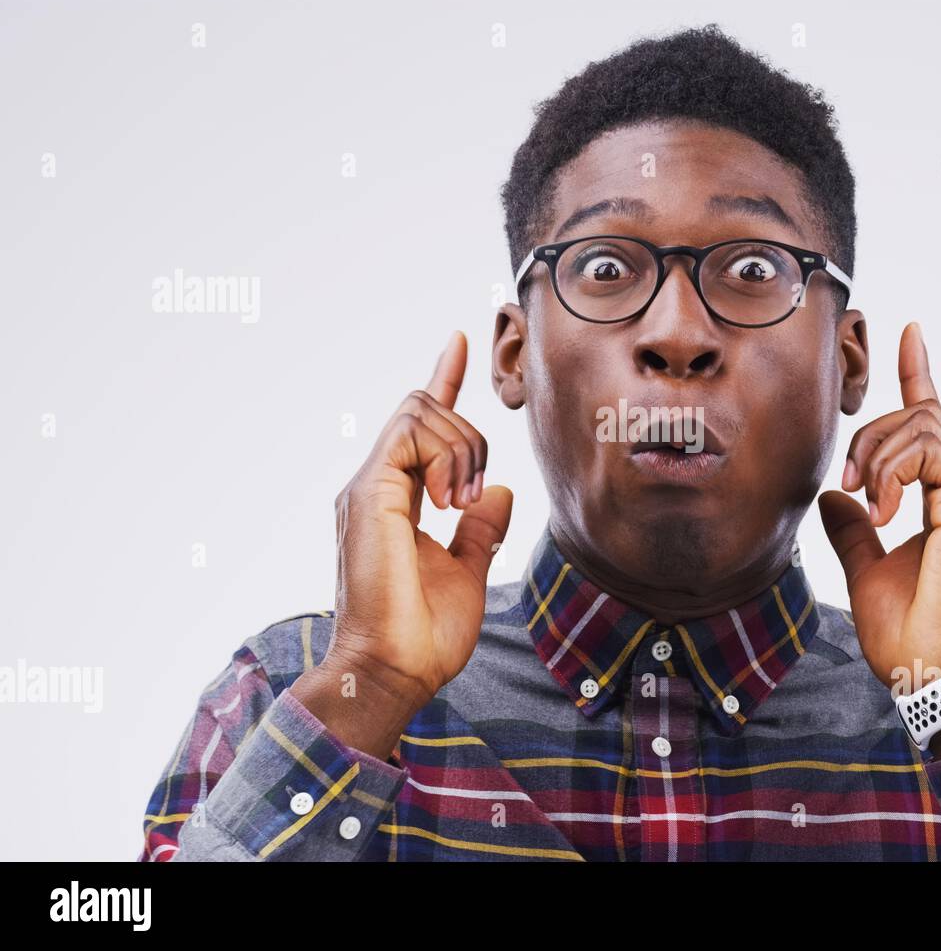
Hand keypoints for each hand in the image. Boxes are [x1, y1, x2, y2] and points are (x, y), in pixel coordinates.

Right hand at [329, 330, 510, 705]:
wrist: (394, 671)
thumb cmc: (423, 636)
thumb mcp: (467, 572)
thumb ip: (480, 530)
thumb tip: (499, 492)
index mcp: (394, 502)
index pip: (418, 426)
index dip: (443, 382)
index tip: (459, 342)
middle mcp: (376, 487)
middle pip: (425, 411)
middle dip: (469, 437)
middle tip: (475, 498)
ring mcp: (368, 488)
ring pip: (421, 413)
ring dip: (462, 450)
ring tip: (461, 505)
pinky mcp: (370, 493)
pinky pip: (413, 434)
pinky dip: (446, 458)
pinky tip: (449, 500)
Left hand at [818, 322, 940, 697]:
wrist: (937, 676)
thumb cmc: (911, 636)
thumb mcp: (866, 572)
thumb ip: (852, 530)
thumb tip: (832, 496)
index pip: (934, 423)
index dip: (919, 375)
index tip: (908, 332)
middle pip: (920, 417)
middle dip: (871, 433)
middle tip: (845, 480)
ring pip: (924, 426)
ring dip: (877, 454)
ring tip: (864, 499)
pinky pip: (928, 452)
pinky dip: (891, 472)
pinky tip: (881, 511)